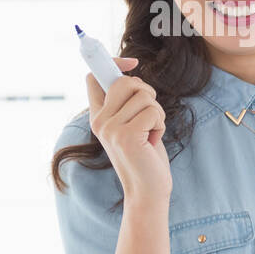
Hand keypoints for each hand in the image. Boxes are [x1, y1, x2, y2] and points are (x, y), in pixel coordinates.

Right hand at [86, 55, 171, 201]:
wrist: (148, 191)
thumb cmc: (146, 157)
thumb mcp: (133, 126)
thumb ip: (127, 104)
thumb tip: (130, 74)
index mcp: (97, 116)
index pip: (94, 77)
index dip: (113, 63)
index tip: (132, 62)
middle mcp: (98, 121)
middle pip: (125, 81)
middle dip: (147, 92)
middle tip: (151, 114)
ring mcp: (110, 128)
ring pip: (144, 96)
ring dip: (158, 113)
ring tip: (151, 133)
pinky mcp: (126, 135)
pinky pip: (153, 111)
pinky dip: (161, 124)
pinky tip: (153, 141)